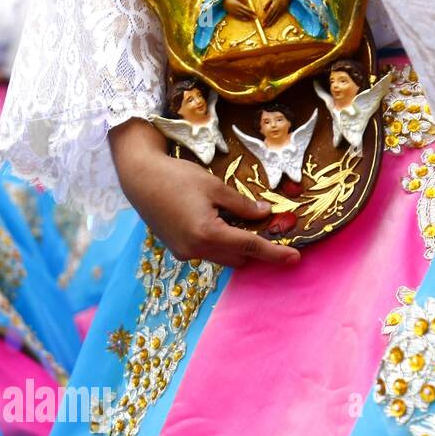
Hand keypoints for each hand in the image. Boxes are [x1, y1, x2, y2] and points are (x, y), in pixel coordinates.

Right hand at [109, 118, 300, 268]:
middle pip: (238, 258)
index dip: (274, 252)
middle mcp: (196, 250)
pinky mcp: (177, 250)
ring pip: (222, 257)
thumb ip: (241, 205)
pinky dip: (217, 242)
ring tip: (233, 219)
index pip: (250, 246)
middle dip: (252, 247)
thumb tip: (263, 215)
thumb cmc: (176, 177)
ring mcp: (184, 253)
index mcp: (208, 234)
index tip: (295, 257)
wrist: (139, 178)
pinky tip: (213, 220)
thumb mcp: (214, 186)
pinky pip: (206, 252)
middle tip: (261, 225)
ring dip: (234, 245)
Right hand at [222, 0, 283, 26]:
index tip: (255, 13)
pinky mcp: (233, 14)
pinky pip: (239, 17)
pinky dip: (243, 19)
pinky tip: (246, 19)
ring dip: (248, 18)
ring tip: (252, 19)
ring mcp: (235, 12)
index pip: (246, 9)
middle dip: (251, 16)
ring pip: (243, 16)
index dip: (251, 11)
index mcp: (239, 5)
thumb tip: (247, 0)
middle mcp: (237, 9)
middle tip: (256, 18)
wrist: (222, 1)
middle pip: (245, 13)